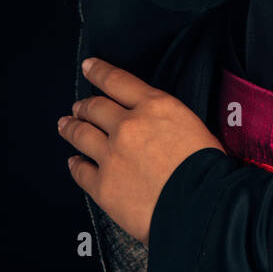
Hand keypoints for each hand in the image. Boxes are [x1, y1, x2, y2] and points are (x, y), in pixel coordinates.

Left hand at [60, 57, 226, 245]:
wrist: (200, 205)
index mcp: (154, 106)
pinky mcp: (103, 185)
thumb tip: (151, 125)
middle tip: (79, 107)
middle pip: (96, 107)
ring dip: (71, 128)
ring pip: (81, 135)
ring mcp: (111, 155)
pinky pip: (80, 171)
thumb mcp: (191, 124)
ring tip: (66, 125)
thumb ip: (163, 119)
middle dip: (85, 105)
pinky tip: (74, 162)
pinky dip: (75, 165)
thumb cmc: (206, 167)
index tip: (89, 66)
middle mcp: (128, 125)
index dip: (99, 71)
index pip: (118, 81)